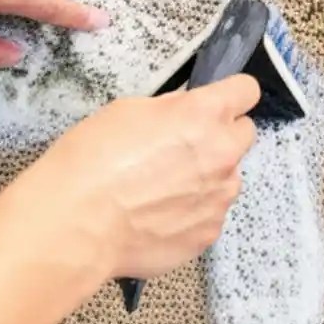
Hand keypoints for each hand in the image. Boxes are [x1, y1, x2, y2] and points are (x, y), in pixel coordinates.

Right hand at [15, 75, 259, 280]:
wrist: (76, 223)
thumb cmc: (91, 159)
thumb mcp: (128, 110)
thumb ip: (172, 109)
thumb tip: (186, 114)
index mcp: (204, 114)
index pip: (247, 90)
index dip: (232, 95)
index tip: (218, 104)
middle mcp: (223, 153)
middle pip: (244, 135)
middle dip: (221, 137)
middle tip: (184, 148)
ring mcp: (220, 197)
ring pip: (228, 178)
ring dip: (208, 178)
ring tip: (162, 190)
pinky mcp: (209, 232)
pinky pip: (211, 214)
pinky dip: (193, 213)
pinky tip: (157, 216)